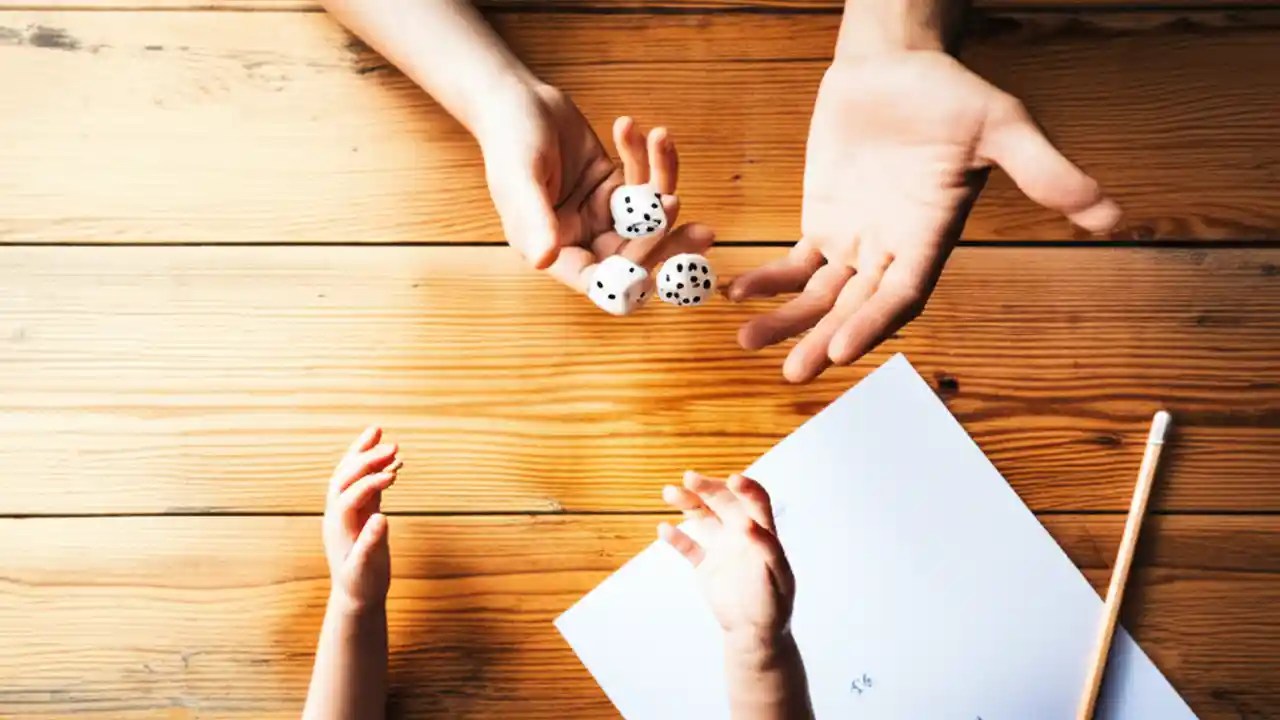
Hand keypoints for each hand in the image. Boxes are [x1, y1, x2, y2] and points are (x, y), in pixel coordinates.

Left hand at [323, 426, 398, 610]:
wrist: (356, 596)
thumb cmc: (362, 584)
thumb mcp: (366, 568)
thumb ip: (371, 543)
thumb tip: (380, 518)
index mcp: (337, 527)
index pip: (349, 496)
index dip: (369, 483)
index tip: (392, 475)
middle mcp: (338, 514)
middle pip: (345, 478)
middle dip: (366, 459)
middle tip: (392, 445)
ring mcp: (348, 511)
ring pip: (351, 475)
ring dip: (364, 454)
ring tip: (379, 433)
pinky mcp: (361, 512)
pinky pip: (365, 484)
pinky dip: (375, 469)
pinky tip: (393, 460)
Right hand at [477, 84, 713, 293]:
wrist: (516, 99)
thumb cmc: (508, 138)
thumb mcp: (518, 178)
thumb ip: (531, 220)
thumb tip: (543, 260)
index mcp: (555, 249)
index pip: (601, 280)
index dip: (634, 273)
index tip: (661, 253)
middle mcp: (581, 238)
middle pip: (636, 256)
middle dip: (668, 241)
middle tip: (703, 233)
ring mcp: (603, 214)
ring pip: (650, 218)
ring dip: (663, 183)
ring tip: (661, 142)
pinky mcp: (618, 187)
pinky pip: (648, 184)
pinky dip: (652, 159)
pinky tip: (644, 131)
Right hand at [659, 472, 794, 645]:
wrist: (754, 633)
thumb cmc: (774, 607)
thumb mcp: (777, 579)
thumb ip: (766, 552)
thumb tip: (751, 526)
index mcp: (763, 534)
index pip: (756, 501)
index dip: (746, 488)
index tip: (732, 479)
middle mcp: (742, 534)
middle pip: (724, 503)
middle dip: (707, 488)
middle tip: (689, 478)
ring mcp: (722, 547)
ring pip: (703, 518)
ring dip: (688, 503)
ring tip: (669, 492)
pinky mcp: (706, 564)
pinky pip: (689, 546)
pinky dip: (676, 537)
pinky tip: (664, 528)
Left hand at [730, 51, 1121, 382]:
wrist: (894, 63)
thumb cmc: (950, 92)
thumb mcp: (1001, 123)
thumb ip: (1044, 168)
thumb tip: (1111, 213)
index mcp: (933, 238)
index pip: (902, 295)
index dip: (872, 323)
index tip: (841, 349)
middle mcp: (895, 250)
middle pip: (856, 308)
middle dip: (822, 338)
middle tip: (790, 372)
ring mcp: (857, 241)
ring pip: (820, 296)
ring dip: (788, 320)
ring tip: (748, 342)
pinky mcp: (824, 223)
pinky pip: (793, 264)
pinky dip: (769, 280)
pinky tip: (739, 295)